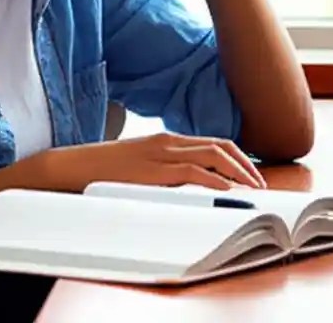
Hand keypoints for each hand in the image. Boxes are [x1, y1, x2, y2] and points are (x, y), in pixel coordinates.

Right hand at [38, 132, 265, 192]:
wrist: (72, 167)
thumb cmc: (104, 171)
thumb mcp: (141, 166)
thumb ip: (164, 171)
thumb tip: (187, 186)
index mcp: (168, 140)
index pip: (214, 143)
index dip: (239, 157)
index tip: (252, 174)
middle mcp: (169, 142)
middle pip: (221, 146)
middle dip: (247, 164)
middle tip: (260, 183)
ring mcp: (162, 154)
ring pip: (214, 156)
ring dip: (239, 172)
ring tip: (253, 189)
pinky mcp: (154, 171)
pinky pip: (194, 173)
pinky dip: (216, 180)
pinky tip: (229, 191)